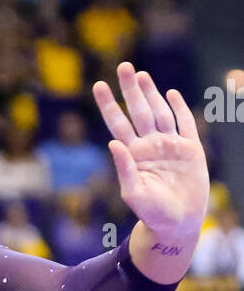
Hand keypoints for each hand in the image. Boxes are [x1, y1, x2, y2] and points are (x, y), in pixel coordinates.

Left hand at [92, 63, 208, 244]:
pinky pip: (184, 124)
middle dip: (131, 89)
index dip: (109, 104)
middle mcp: (150, 145)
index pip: (118, 123)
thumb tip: (113, 142)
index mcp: (133, 154)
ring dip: (152, 94)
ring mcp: (170, 145)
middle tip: (124, 66)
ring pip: (159, 112)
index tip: (99, 85)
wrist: (177, 223)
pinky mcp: (190, 150)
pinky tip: (171, 94)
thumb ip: (124, 168)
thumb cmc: (151, 212)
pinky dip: (178, 108)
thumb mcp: (133, 193)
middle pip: (138, 111)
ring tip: (142, 75)